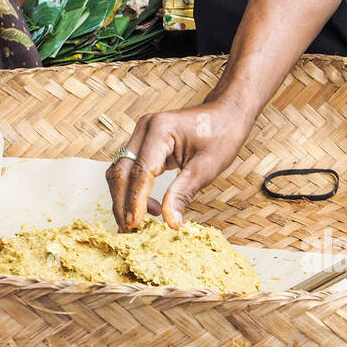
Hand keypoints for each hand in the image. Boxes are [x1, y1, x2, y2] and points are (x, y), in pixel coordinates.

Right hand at [107, 100, 253, 230]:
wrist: (226, 114)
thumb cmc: (221, 136)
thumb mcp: (206, 168)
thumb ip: (184, 193)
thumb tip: (171, 223)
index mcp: (160, 129)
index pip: (141, 171)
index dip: (136, 200)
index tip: (134, 225)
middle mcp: (144, 128)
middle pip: (121, 171)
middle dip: (123, 203)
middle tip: (130, 231)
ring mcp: (141, 134)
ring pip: (120, 171)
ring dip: (124, 198)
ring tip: (141, 222)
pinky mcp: (143, 143)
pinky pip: (129, 168)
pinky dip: (133, 190)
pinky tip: (150, 207)